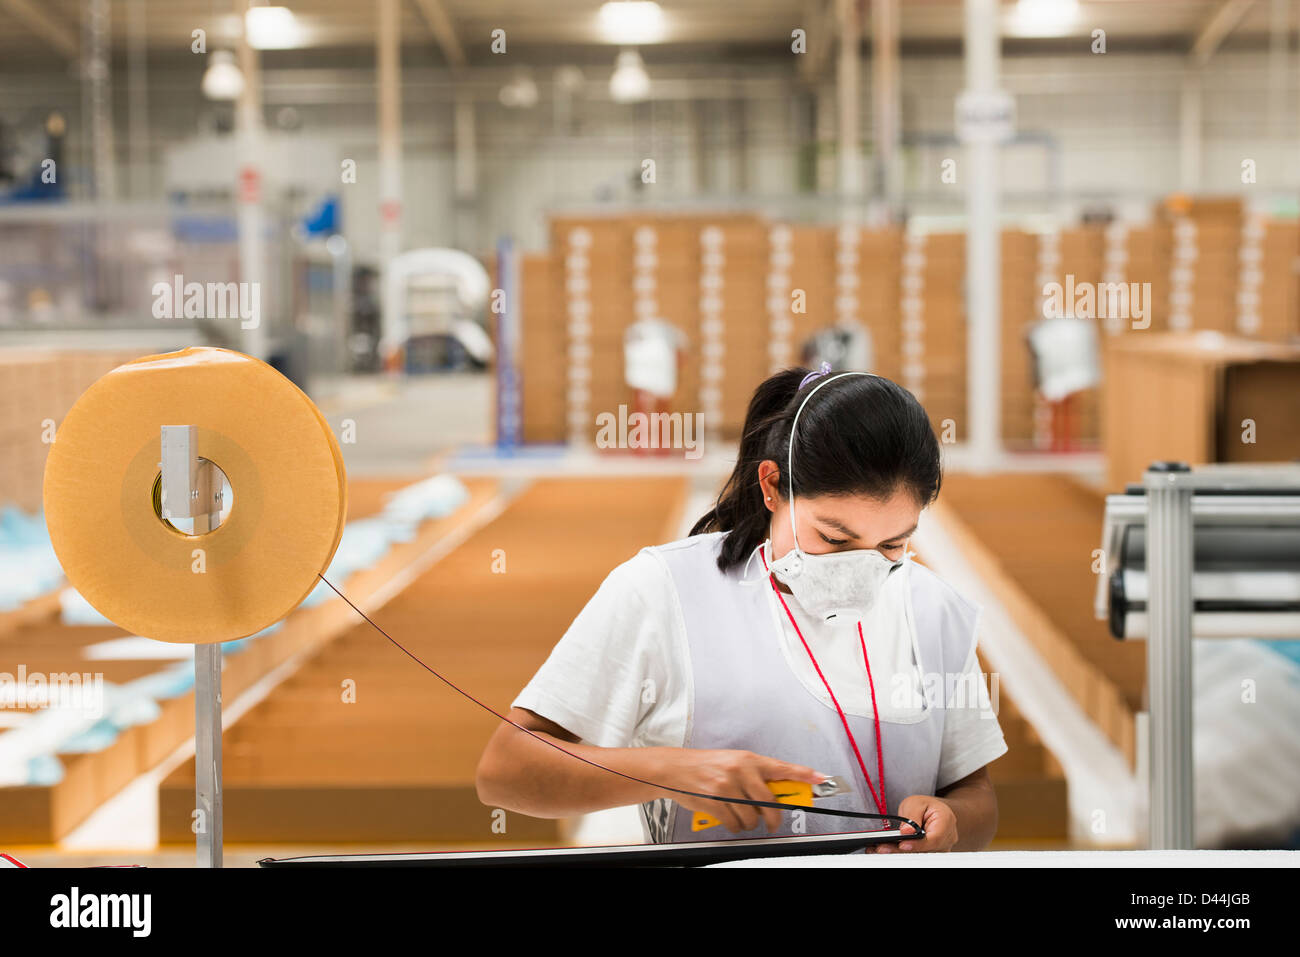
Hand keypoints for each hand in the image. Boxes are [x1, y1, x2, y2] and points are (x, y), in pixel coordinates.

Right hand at [654, 749, 830, 833]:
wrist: (675, 769)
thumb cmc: (706, 766)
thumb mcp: (733, 762)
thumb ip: (755, 775)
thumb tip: (778, 793)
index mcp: (748, 759)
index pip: (782, 767)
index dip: (804, 774)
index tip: (821, 779)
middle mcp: (740, 771)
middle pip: (769, 803)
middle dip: (773, 819)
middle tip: (772, 823)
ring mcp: (727, 787)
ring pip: (752, 817)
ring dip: (749, 824)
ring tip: (740, 816)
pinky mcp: (715, 802)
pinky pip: (734, 824)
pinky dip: (734, 827)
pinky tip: (728, 818)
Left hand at [874, 794, 957, 852]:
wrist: (935, 812)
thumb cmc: (926, 806)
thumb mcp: (916, 803)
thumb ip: (912, 816)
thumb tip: (906, 832)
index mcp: (946, 822)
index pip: (934, 838)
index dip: (918, 844)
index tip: (902, 844)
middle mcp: (947, 839)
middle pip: (926, 850)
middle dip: (903, 851)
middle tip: (883, 848)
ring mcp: (941, 849)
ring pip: (921, 855)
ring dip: (900, 854)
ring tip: (880, 849)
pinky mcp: (931, 854)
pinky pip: (918, 856)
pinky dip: (903, 854)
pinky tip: (888, 850)